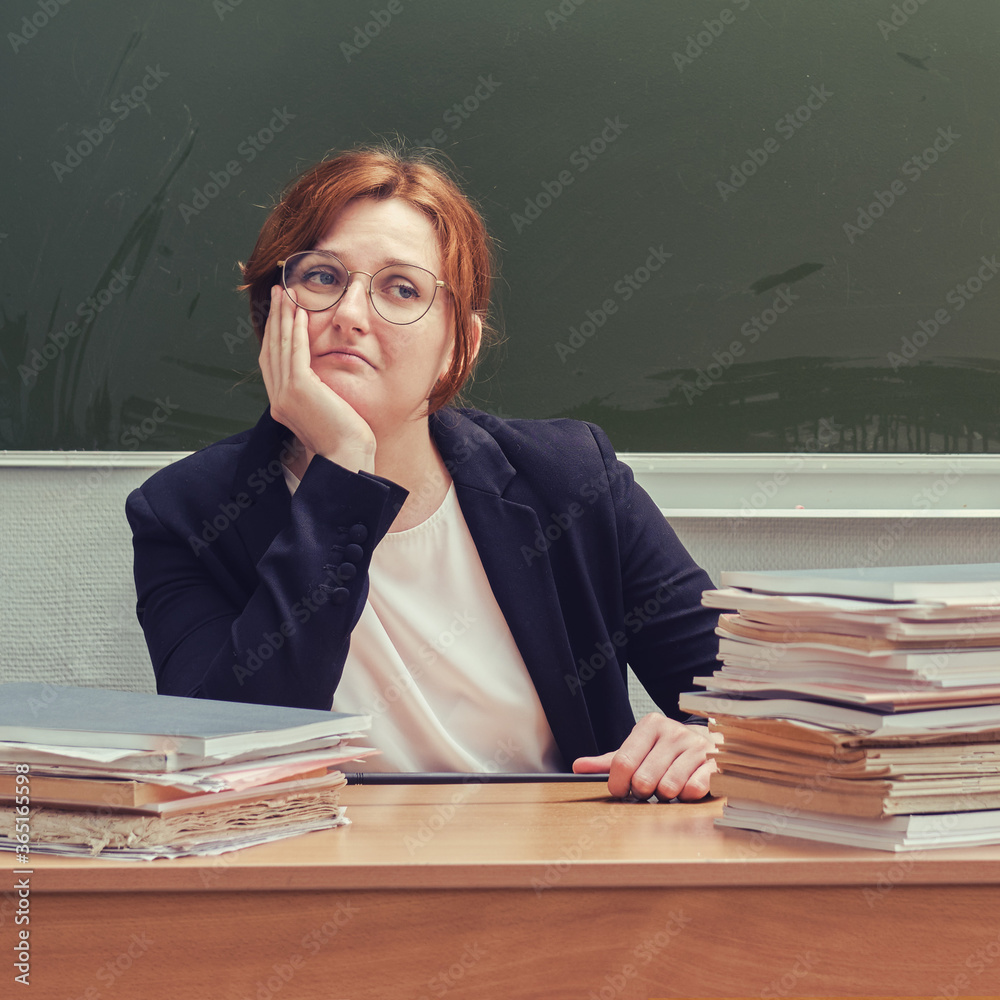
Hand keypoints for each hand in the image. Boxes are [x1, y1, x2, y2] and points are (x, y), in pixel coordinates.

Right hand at [259, 285, 376, 473]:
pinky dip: (296, 330)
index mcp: (282, 404)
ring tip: (286, 292)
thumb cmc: (345, 440)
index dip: (275, 333)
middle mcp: (278, 398)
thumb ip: (319, 394)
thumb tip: (323, 382)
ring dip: (283, 316)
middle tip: (278, 292)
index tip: (281, 311)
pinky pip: (295, 352)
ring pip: (281, 346)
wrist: (347, 458)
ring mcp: (285, 394)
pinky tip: (300, 312)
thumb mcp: (327, 412)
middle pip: (272, 348)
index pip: (273, 360)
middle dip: (275, 317)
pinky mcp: (298, 390)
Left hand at [572, 713, 716, 800]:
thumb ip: (609, 761)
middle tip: (646, 788)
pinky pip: (692, 790)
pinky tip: (685, 787)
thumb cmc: (665, 751)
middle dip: (642, 791)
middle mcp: (674, 732)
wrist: (706, 744)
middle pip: (643, 779)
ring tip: (666, 786)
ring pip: (668, 788)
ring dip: (664, 795)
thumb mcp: (637, 750)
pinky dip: (685, 796)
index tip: (619, 789)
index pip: (623, 762)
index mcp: (651, 725)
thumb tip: (578, 767)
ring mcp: (696, 747)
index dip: (617, 784)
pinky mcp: (714, 764)